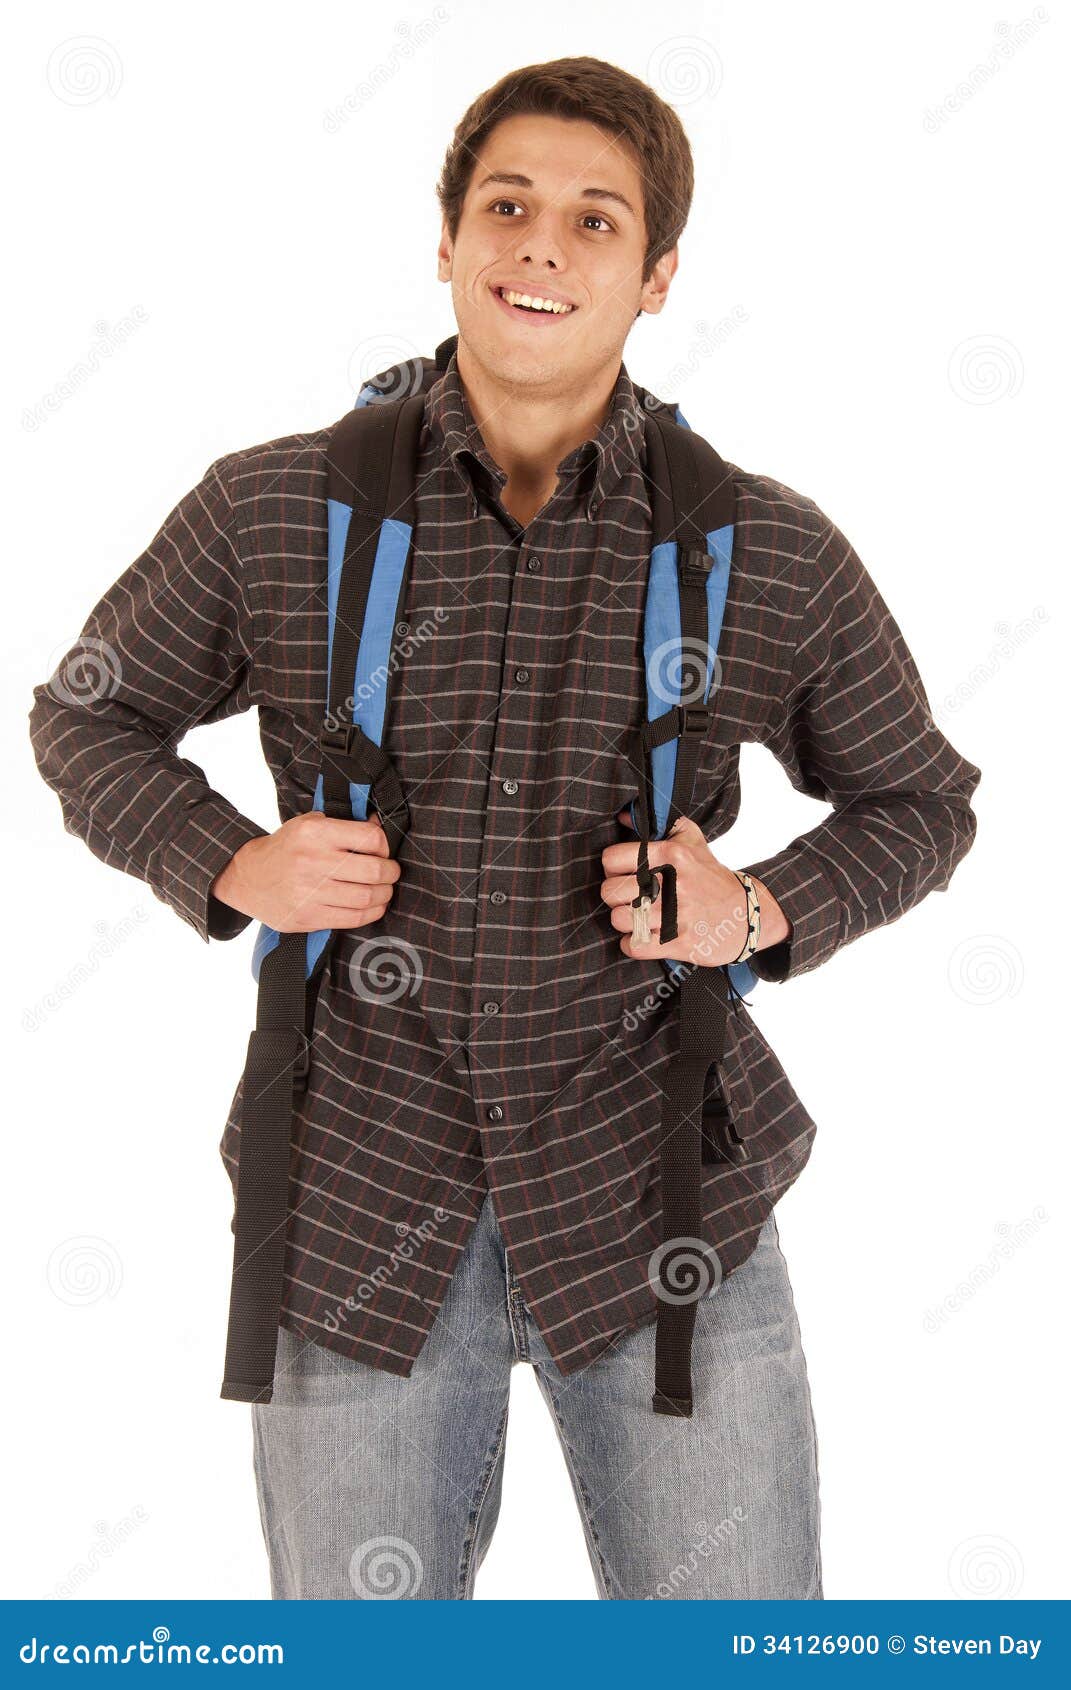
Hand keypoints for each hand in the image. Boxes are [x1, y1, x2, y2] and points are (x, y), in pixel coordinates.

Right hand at [210, 811, 400, 932]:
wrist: (247, 877)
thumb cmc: (285, 849)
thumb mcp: (309, 824)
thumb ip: (343, 825)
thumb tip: (379, 826)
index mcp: (315, 832)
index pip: (370, 837)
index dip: (385, 846)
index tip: (383, 852)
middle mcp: (312, 861)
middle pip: (374, 870)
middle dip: (391, 873)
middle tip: (391, 873)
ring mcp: (309, 891)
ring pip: (367, 897)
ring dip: (384, 895)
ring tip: (383, 890)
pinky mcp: (308, 916)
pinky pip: (353, 918)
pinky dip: (371, 913)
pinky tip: (372, 906)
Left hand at [600, 811, 789, 965]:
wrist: (747, 912)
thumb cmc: (712, 876)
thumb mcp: (692, 840)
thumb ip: (660, 826)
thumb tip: (622, 818)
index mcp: (670, 855)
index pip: (612, 859)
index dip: (612, 868)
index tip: (622, 874)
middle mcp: (671, 884)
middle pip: (610, 891)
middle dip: (617, 896)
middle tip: (631, 897)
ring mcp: (674, 916)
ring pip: (619, 919)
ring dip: (626, 920)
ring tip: (638, 917)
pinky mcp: (678, 943)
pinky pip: (634, 945)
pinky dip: (633, 943)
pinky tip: (643, 936)